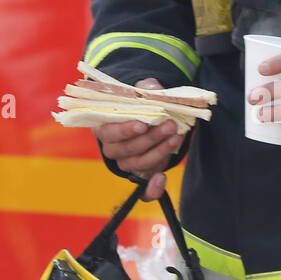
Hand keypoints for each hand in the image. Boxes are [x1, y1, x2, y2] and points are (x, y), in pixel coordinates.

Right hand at [95, 79, 184, 200]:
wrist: (148, 120)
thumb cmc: (139, 104)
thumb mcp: (141, 92)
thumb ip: (147, 88)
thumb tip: (153, 89)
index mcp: (104, 127)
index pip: (108, 132)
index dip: (124, 130)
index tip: (143, 124)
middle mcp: (112, 148)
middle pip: (127, 149)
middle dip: (150, 138)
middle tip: (169, 125)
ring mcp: (126, 163)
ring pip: (139, 163)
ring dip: (160, 151)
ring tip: (176, 137)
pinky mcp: (141, 175)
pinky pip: (143, 191)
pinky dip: (152, 189)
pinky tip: (162, 178)